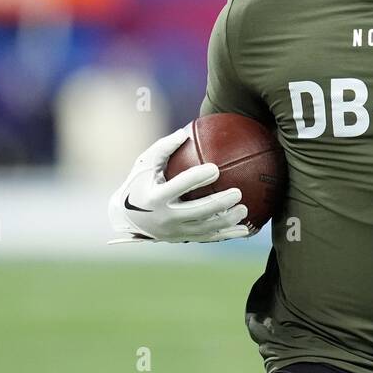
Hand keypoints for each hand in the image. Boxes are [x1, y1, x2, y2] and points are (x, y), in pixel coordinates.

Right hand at [107, 125, 250, 243]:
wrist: (126, 217)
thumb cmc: (140, 183)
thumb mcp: (145, 164)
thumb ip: (163, 148)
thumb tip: (185, 133)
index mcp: (155, 198)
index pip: (179, 187)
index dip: (197, 178)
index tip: (215, 169)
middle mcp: (165, 218)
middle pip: (197, 212)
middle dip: (219, 204)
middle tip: (238, 193)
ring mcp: (174, 232)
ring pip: (205, 229)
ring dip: (227, 221)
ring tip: (244, 209)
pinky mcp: (182, 239)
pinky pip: (208, 238)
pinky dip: (227, 234)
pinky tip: (245, 230)